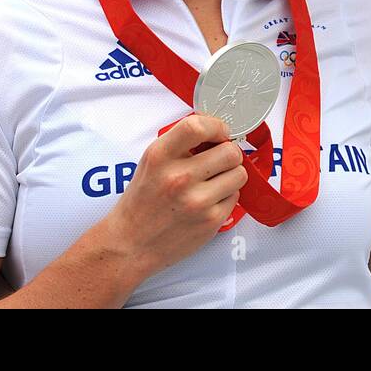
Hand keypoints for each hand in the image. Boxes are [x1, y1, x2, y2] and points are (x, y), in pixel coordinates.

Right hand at [103, 114, 247, 277]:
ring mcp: (197, 201)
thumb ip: (180, 142)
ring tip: (214, 181)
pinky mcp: (210, 221)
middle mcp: (179, 178)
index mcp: (160, 157)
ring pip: (239, 174)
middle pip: (230, 152)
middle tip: (219, 160)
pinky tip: (209, 200)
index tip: (220, 132)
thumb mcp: (151, 162)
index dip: (216, 126)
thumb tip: (215, 130)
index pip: (198, 126)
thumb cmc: (142, 202)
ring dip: (231, 175)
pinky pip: (236, 196)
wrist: (131, 244)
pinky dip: (226, 196)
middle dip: (228, 153)